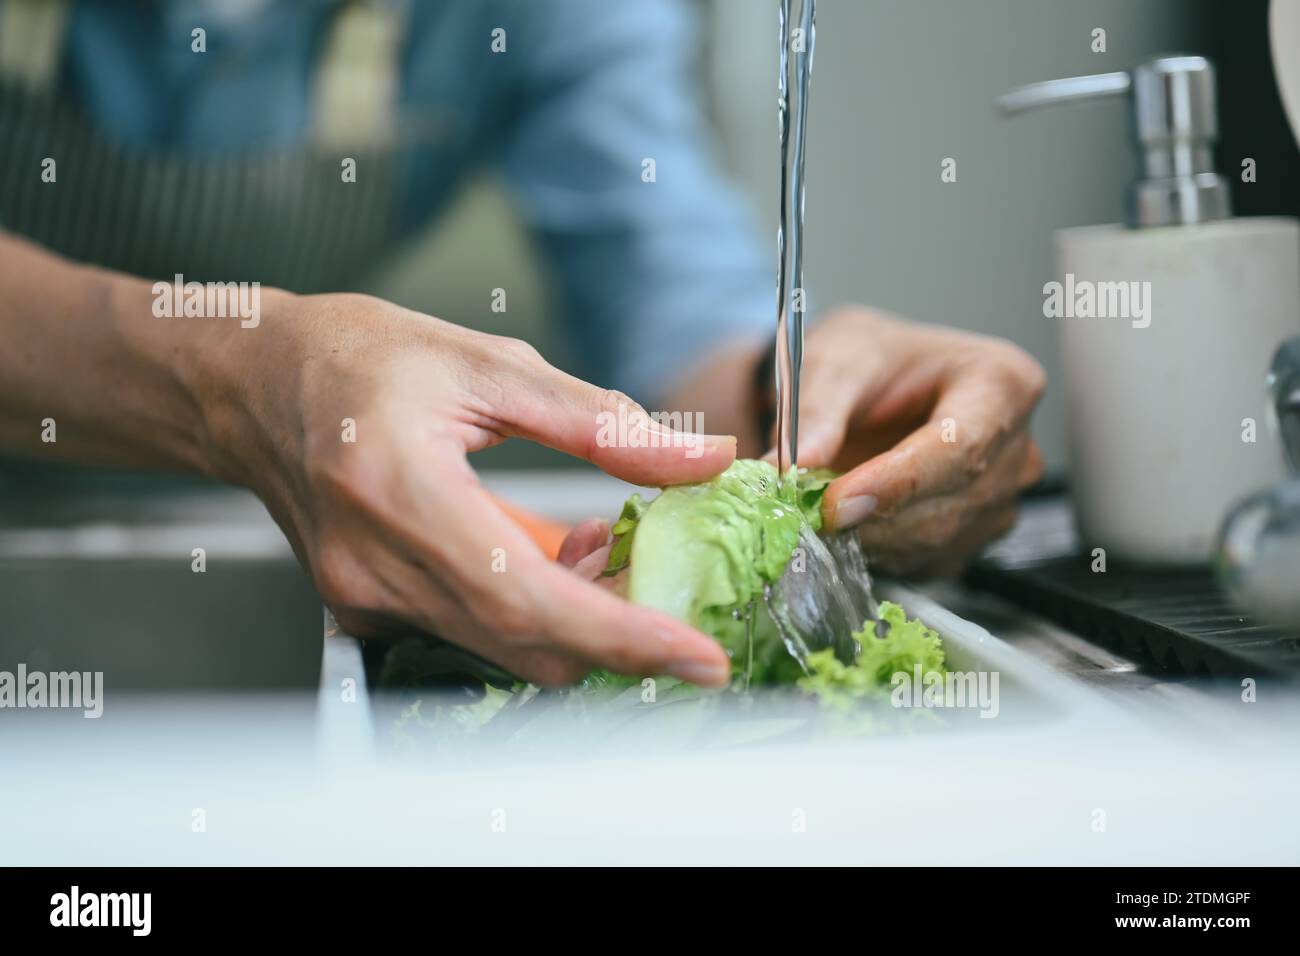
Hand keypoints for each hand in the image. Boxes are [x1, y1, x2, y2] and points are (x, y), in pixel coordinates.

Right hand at [207, 291, 735, 685]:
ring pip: (507, 650)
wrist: (253, 382)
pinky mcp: (370, 609)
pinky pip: (474, 634)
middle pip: (528, 647)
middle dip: (618, 629)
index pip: (529, 601)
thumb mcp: (488, 364)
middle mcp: (378, 570)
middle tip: (664, 572)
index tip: (698, 657)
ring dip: (577, 616)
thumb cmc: (356, 358)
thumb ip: (600, 422)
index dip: (622, 639)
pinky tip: (548, 550)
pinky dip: (532, 609)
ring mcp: (368, 599)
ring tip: (599, 539)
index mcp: (404, 495)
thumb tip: (697, 458)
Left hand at [766, 306, 1045, 574]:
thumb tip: (791, 468)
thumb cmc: (868, 360)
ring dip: (869, 538)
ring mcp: (1001, 497)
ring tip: (819, 513)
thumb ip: (815, 412)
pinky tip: (848, 525)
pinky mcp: (974, 535)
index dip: (896, 482)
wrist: (870, 382)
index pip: (960, 445)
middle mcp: (1016, 446)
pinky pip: (927, 561)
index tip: (834, 504)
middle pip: (951, 502)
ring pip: (936, 540)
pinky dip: (878, 552)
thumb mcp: (836, 361)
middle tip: (804, 514)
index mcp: (1001, 382)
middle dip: (872, 517)